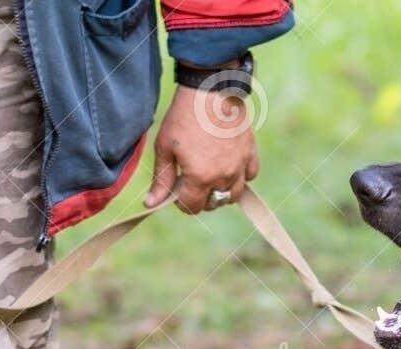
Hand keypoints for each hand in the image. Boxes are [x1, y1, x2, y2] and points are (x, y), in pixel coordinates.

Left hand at [143, 81, 259, 213]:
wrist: (209, 89)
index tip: (178, 189)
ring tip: (211, 176)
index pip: (192, 207)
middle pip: (213, 204)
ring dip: (221, 192)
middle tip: (192, 179)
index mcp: (199, 177)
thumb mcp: (165, 147)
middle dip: (201, 197)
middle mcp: (222, 177)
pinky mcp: (250, 152)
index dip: (181, 202)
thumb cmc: (183, 116)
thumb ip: (161, 179)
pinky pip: (250, 175)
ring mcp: (239, 166)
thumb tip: (150, 204)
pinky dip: (241, 176)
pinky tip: (230, 166)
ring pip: (233, 195)